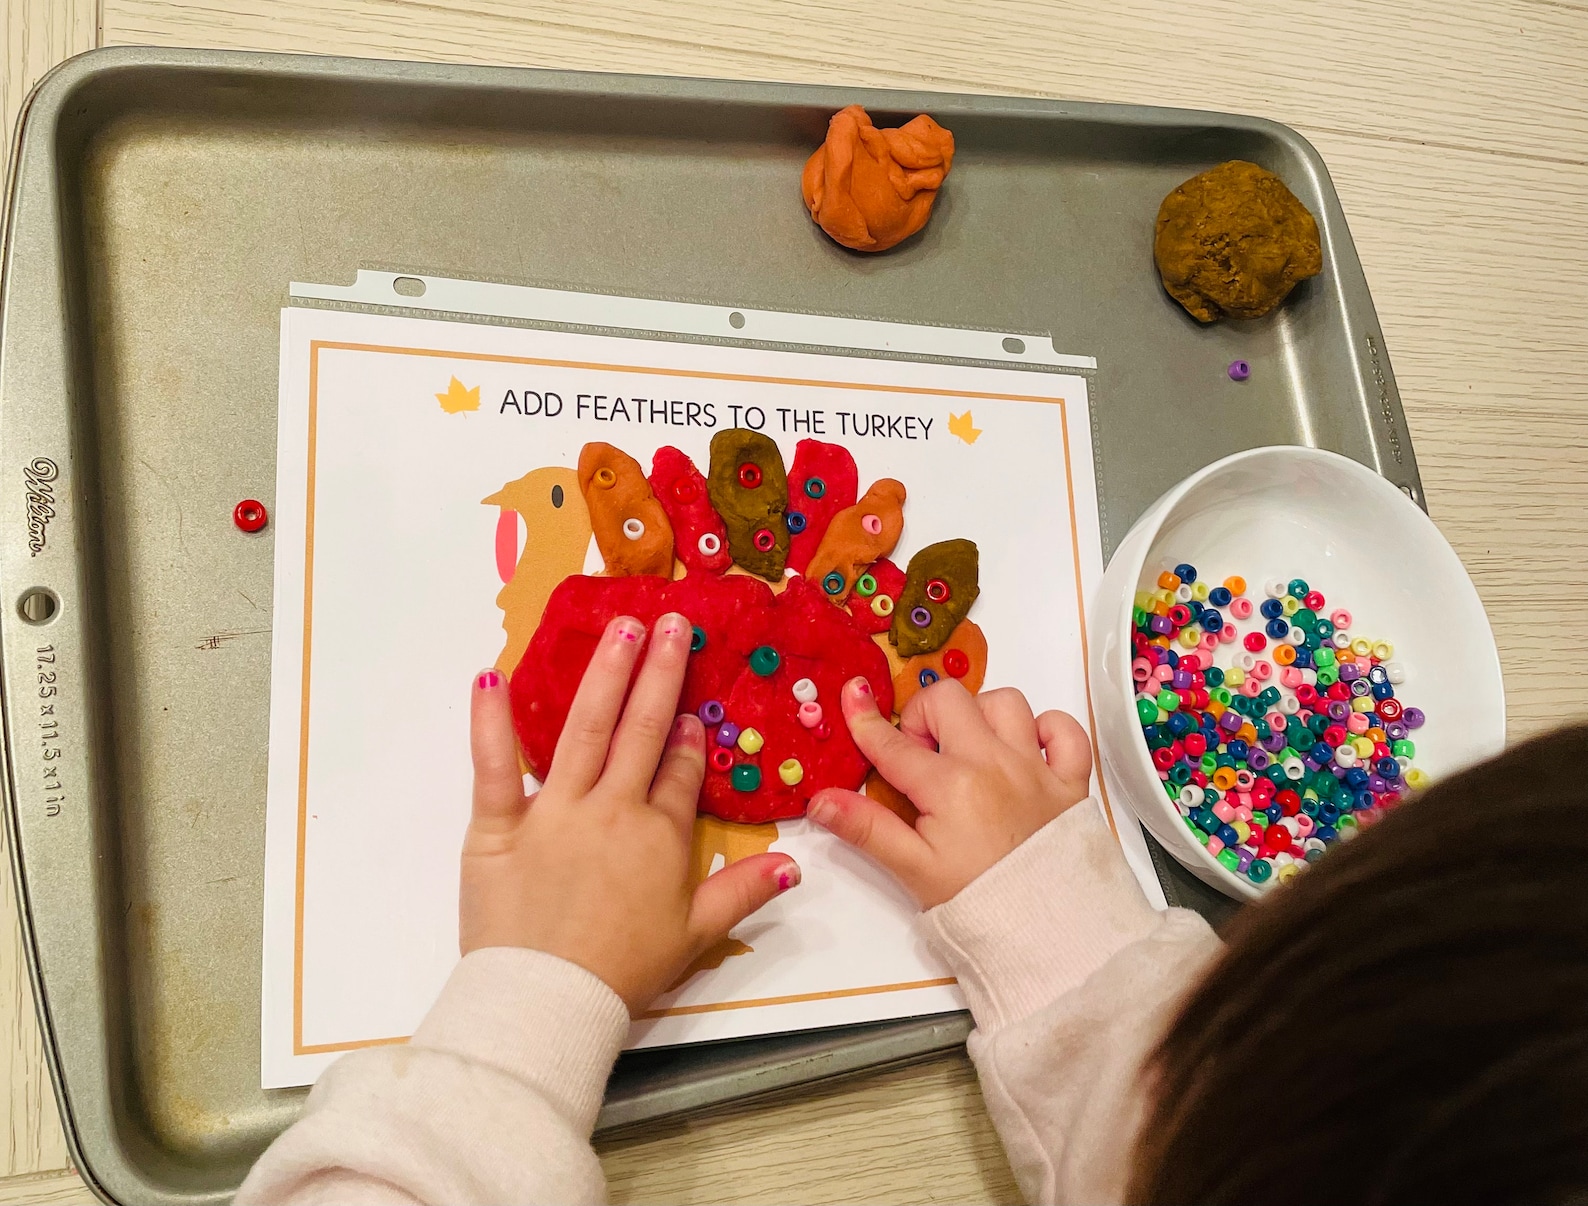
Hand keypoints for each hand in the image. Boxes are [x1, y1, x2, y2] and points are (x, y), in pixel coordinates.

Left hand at [461, 613, 799, 1013]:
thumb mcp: (696, 934)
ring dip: (606, 673)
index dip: (690, 738)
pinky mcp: (497, 826)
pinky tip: (491, 676)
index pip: (679, 773)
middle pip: (642, 730)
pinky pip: (492, 765)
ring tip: (622, 626)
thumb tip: (794, 863)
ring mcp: (553, 811)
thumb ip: (743, 891)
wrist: (549, 1001)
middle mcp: (610, 808)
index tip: (694, 709)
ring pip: (585, 728)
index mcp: (657, 834)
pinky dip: (489, 720)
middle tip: (673, 622)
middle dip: (660, 672)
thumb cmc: (622, 971)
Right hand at [808, 679, 1091, 908]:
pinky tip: (1025, 749)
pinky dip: (1045, 729)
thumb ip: (866, 828)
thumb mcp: (912, 869)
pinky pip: (1065, 730)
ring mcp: (1035, 769)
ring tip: (968, 747)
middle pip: (949, 699)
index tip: (852, 695)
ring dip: (981, 715)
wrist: (1047, 934)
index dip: (865, 719)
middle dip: (924, 715)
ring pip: (1006, 703)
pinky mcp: (1070, 782)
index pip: (893, 743)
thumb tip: (820, 800)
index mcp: (949, 786)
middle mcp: (993, 764)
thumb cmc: (978, 903)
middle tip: (919, 754)